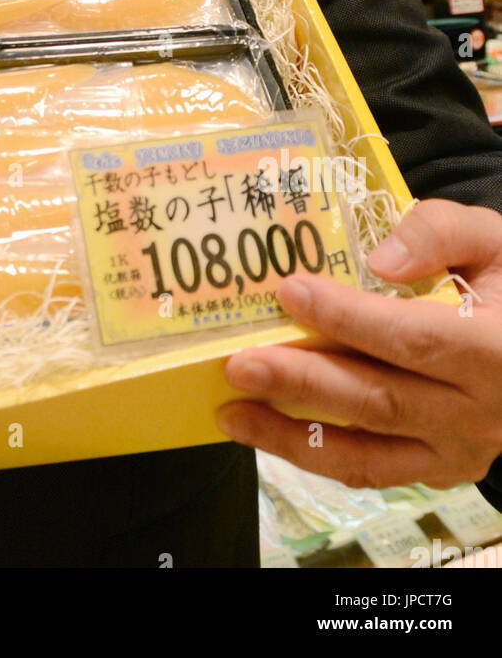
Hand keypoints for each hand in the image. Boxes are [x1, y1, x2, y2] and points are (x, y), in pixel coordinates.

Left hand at [217, 198, 501, 489]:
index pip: (413, 338)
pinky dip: (318, 458)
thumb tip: (380, 261)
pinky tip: (269, 433)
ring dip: (293, 436)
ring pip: (370, 453)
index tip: (289, 291)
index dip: (348, 317)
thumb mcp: (492, 239)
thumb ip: (439, 234)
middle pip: (379, 400)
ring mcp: (459, 449)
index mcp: (496, 350)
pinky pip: (375, 472)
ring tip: (231, 411)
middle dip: (302, 382)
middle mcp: (480, 412)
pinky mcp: (442, 468)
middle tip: (238, 363)